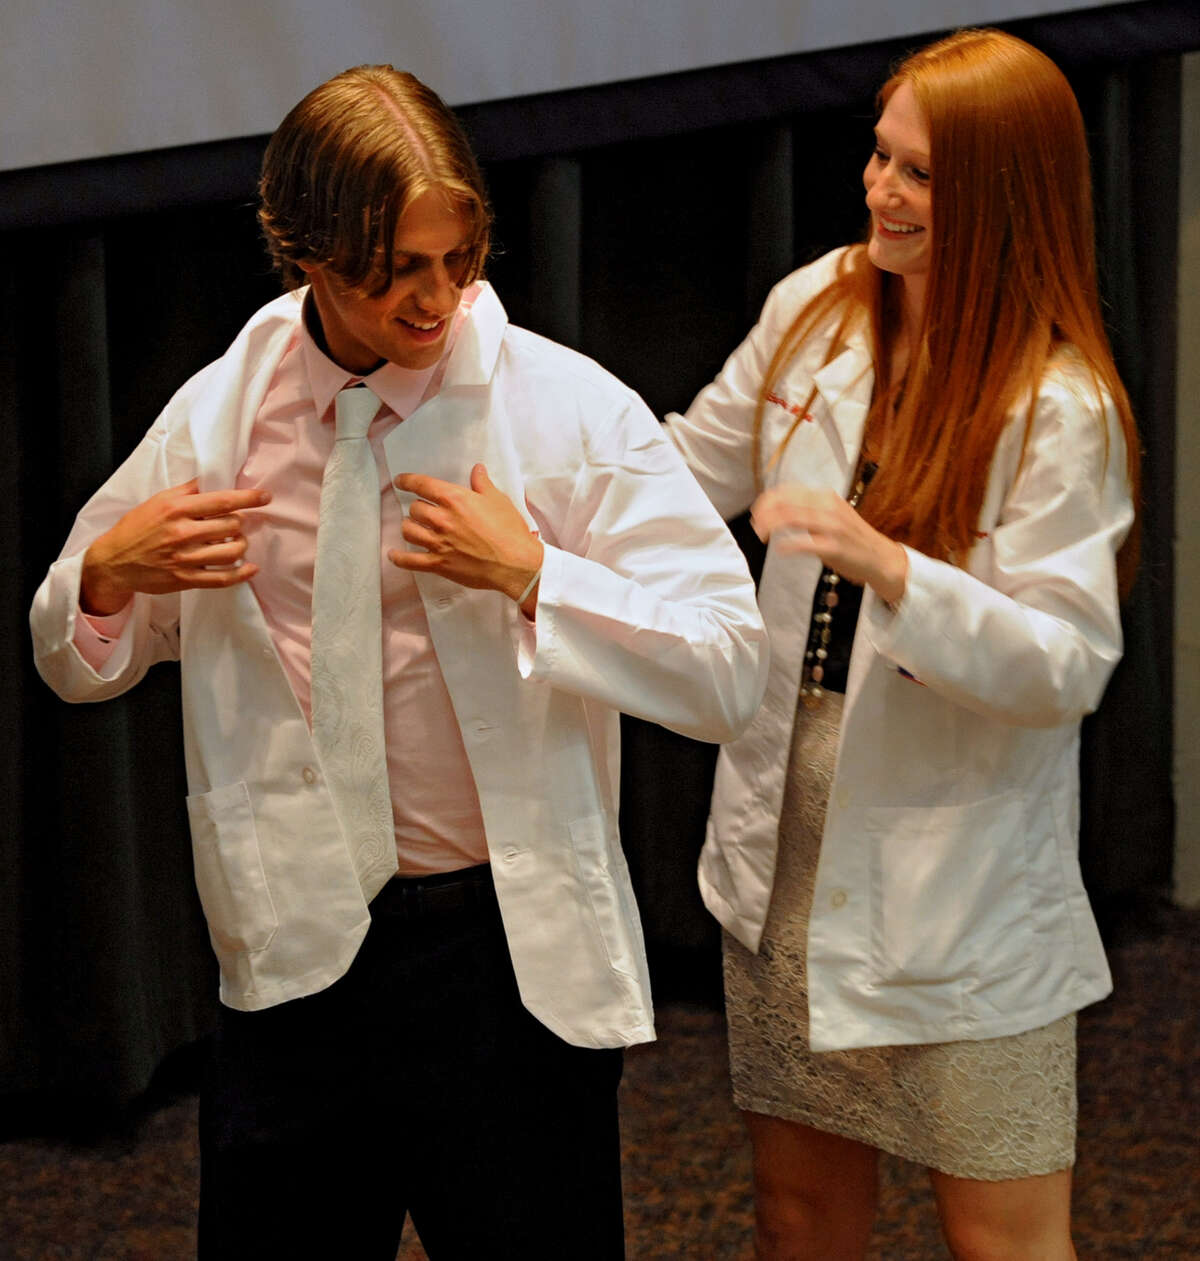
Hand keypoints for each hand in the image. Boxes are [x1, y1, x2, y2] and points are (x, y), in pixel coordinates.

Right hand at [80, 479, 270, 614]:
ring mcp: (185, 558)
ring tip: (235, 542)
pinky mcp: (186, 579)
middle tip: (234, 524)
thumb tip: (211, 478)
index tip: (265, 497)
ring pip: (232, 551)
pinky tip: (250, 568)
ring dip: (240, 545)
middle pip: (232, 525)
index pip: (222, 501)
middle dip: (239, 523)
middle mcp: (183, 533)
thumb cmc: (137, 528)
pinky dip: (242, 574)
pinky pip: (223, 578)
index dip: (249, 498)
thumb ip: (187, 491)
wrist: (114, 562)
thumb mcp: (158, 501)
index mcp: (177, 509)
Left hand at [390, 464, 542, 611]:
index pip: (421, 484)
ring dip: (410, 528)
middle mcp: (442, 519)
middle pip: (414, 509)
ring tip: (415, 528)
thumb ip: (483, 484)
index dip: (407, 481)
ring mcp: (438, 542)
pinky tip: (394, 555)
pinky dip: (399, 558)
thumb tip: (477, 470)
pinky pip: (410, 561)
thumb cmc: (509, 531)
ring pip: (408, 531)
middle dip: (418, 509)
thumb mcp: (498, 500)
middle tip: (423, 512)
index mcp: (454, 499)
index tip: (400, 481)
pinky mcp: (439, 563)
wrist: (515, 563)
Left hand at [751, 484, 907, 604]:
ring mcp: (832, 527)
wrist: (880, 558)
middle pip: (785, 502)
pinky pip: (804, 544)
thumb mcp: (832, 515)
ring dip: (770, 526)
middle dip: (764, 513)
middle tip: (755, 526)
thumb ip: (809, 510)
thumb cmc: (852, 539)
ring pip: (791, 518)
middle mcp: (828, 507)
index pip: (788, 491)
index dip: (767, 500)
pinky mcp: (833, 547)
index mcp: (826, 497)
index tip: (757, 512)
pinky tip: (780, 550)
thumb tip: (779, 508)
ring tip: (761, 535)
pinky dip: (787, 546)